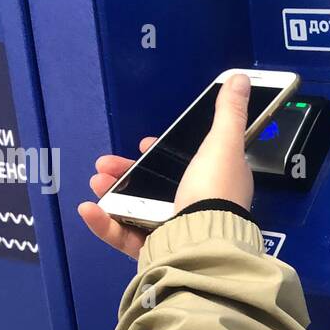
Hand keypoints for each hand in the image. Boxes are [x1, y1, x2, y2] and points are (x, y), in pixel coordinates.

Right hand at [78, 73, 255, 258]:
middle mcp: (195, 208)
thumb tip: (241, 79)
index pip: (185, 166)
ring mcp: (173, 230)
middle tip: (105, 163)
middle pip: (152, 187)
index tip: (143, 144)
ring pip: (134, 209)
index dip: (161, 154)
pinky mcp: (154, 250)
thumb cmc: (214, 191)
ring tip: (96, 181)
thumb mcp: (224, 144)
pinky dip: (104, 223)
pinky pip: (124, 236)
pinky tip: (88, 209)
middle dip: (125, 171)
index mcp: (213, 185)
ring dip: (111, 192)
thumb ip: (229, 114)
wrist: (202, 241)